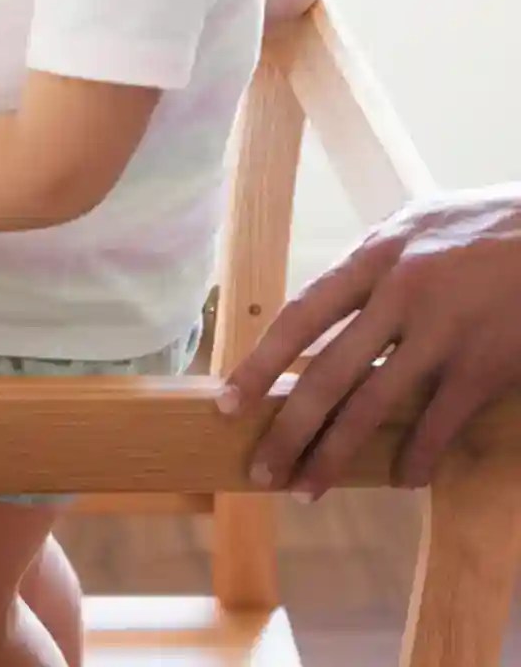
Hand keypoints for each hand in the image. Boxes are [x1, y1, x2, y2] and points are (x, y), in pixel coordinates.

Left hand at [219, 183, 520, 498]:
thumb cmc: (485, 226)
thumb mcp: (414, 226)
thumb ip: (367, 266)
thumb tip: (316, 313)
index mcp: (374, 257)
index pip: (300, 317)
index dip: (259, 364)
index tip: (228, 404)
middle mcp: (401, 294)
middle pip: (327, 374)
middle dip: (289, 430)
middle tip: (261, 470)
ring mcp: (444, 332)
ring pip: (373, 406)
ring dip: (335, 454)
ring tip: (309, 489)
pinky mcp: (486, 364)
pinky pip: (439, 423)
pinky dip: (417, 457)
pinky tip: (400, 479)